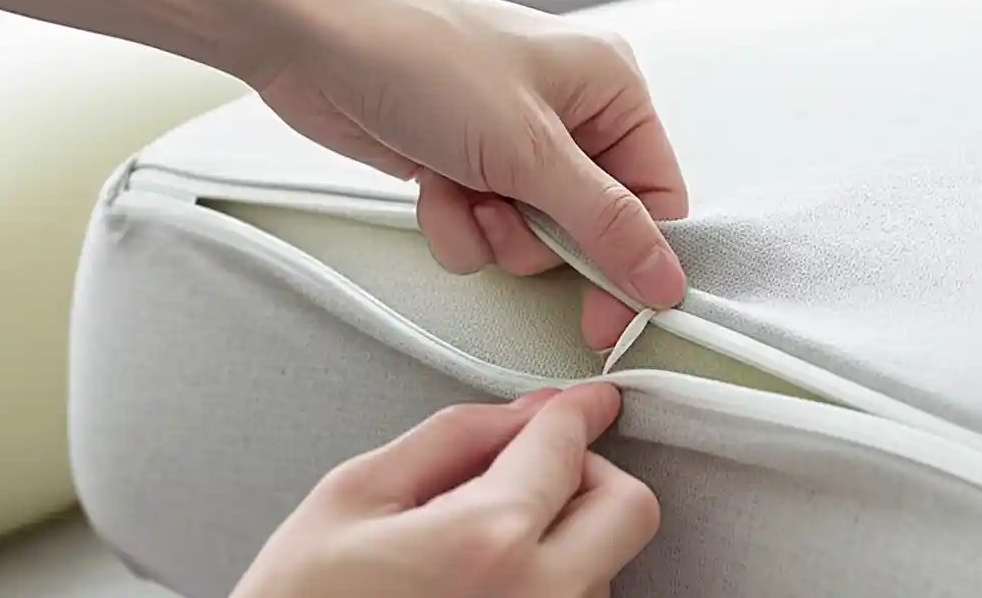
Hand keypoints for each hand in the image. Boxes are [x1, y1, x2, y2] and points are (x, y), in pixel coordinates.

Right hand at [231, 384, 658, 597]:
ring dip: (566, 535)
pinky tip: (487, 584)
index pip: (565, 446)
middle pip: (629, 508)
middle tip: (533, 473)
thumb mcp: (352, 495)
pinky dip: (551, 581)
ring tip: (480, 550)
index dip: (574, 410)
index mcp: (485, 541)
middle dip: (589, 474)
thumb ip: (450, 439)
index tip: (587, 402)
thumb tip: (523, 411)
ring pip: (607, 563)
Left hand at [257, 0, 687, 347]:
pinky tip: (428, 185)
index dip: (633, 260)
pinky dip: (453, 222)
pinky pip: (479, 230)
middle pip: (590, 227)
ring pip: (529, 237)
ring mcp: (508, 141)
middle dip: (540, 238)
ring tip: (458, 188)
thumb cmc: (421, 57)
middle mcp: (566, 113)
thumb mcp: (530, 149)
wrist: (309, 39)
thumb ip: (604, 223)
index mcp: (608, 87)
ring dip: (489, 232)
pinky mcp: (460, 163)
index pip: (655, 197)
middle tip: (506, 215)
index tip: (607, 315)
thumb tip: (665, 278)